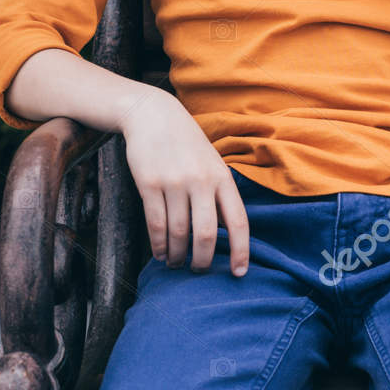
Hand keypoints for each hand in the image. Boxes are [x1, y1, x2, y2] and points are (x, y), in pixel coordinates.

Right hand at [119, 87, 249, 274]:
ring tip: (176, 263)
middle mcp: (202, 182)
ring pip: (178, 232)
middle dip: (203, 259)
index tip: (240, 273)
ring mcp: (175, 183)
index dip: (241, 250)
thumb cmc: (187, 144)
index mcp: (223, 178)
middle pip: (206, 233)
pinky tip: (159, 252)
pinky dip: (158, 244)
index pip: (238, 221)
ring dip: (177, 254)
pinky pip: (155, 223)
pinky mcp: (149, 184)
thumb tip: (225, 231)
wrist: (154, 116)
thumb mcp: (213, 164)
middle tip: (199, 270)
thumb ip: (220, 194)